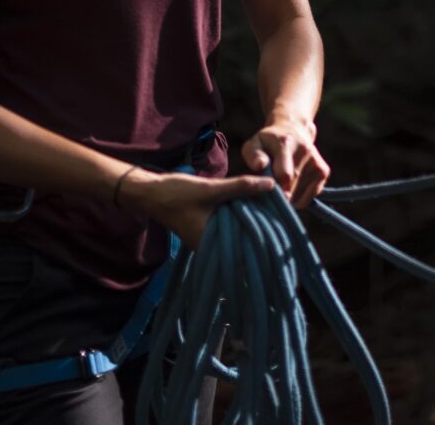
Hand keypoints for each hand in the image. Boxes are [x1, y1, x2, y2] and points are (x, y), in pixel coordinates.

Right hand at [119, 170, 274, 250]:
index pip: (244, 250)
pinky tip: (251, 207)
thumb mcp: (211, 189)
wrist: (149, 193)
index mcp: (211, 242)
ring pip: (235, 233)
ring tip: (272, 211)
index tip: (284, 232)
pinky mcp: (205, 228)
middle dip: (260, 231)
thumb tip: (271, 185)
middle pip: (241, 242)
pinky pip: (227, 226)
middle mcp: (209, 245)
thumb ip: (241, 187)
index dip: (264, 242)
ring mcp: (206, 238)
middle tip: (283, 219)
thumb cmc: (176, 194)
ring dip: (250, 223)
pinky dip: (239, 218)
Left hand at [240, 114, 331, 207]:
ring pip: (301, 193)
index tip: (266, 193)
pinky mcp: (323, 170)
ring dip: (289, 197)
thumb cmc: (268, 143)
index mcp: (286, 143)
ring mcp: (316, 161)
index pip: (284, 174)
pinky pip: (311, 195)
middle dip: (280, 194)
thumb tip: (260, 165)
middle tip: (270, 194)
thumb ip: (252, 155)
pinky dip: (300, 198)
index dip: (274, 188)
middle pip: (292, 185)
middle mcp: (305, 150)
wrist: (293, 129)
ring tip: (280, 188)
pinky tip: (291, 190)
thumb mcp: (254, 144)